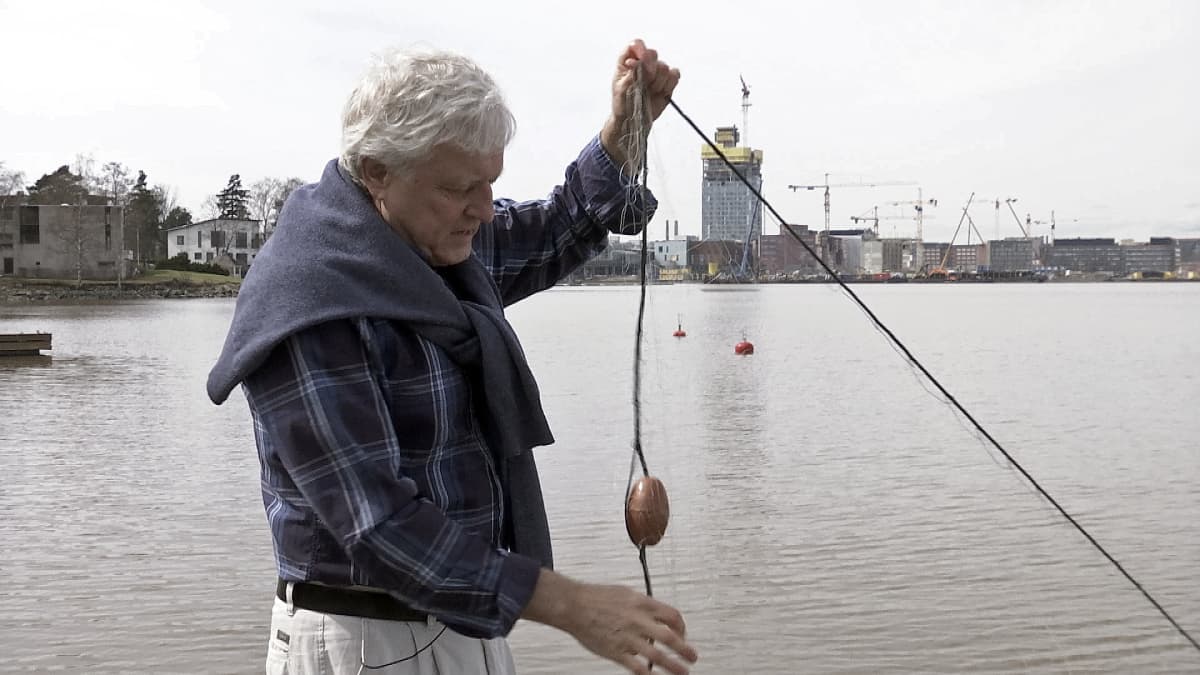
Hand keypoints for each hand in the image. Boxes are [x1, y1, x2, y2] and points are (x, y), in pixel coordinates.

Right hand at [522, 569, 697, 674]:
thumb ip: (644, 605)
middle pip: (670, 637)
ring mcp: (628, 638)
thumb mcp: (626, 593)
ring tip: (683, 672)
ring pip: (657, 656)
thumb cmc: (597, 598)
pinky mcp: (617, 652)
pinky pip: (637, 668)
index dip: (682, 627)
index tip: (683, 634)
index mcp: (642, 604)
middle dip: (685, 649)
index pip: (672, 616)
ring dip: (674, 666)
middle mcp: (638, 620)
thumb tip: (656, 613)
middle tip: (692, 657)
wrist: (574, 605)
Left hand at [601, 39, 681, 169]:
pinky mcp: (667, 82)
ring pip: (664, 66)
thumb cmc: (623, 104)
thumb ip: (630, 74)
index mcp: (628, 61)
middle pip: (653, 54)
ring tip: (650, 92)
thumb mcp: (621, 89)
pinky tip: (661, 92)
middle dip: (650, 69)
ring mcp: (656, 72)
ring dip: (658, 82)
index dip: (640, 49)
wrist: (633, 121)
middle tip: (645, 83)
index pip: (636, 45)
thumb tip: (634, 62)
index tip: (641, 60)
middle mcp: (643, 64)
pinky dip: (669, 84)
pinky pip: (675, 75)